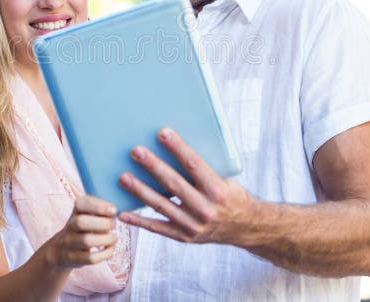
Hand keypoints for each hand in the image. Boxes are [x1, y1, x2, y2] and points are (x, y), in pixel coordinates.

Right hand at [44, 194, 118, 267]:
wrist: (61, 250)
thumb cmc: (83, 228)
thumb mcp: (88, 214)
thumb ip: (101, 210)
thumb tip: (113, 212)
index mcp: (75, 211)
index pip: (81, 203)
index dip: (98, 206)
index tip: (113, 210)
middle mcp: (70, 225)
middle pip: (80, 222)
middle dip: (102, 223)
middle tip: (114, 225)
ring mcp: (70, 243)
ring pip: (86, 241)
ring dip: (106, 239)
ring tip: (114, 238)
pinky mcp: (74, 258)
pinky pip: (90, 258)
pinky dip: (105, 254)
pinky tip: (110, 249)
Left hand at [118, 127, 254, 245]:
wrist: (246, 228)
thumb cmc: (233, 196)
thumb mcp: (226, 180)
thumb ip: (204, 169)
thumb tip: (177, 147)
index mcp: (218, 190)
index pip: (194, 164)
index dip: (178, 147)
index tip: (162, 133)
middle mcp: (205, 208)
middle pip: (174, 183)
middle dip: (153, 166)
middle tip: (136, 151)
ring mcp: (193, 225)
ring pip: (161, 205)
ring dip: (140, 190)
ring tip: (123, 177)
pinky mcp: (185, 237)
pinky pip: (158, 228)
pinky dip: (139, 221)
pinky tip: (123, 213)